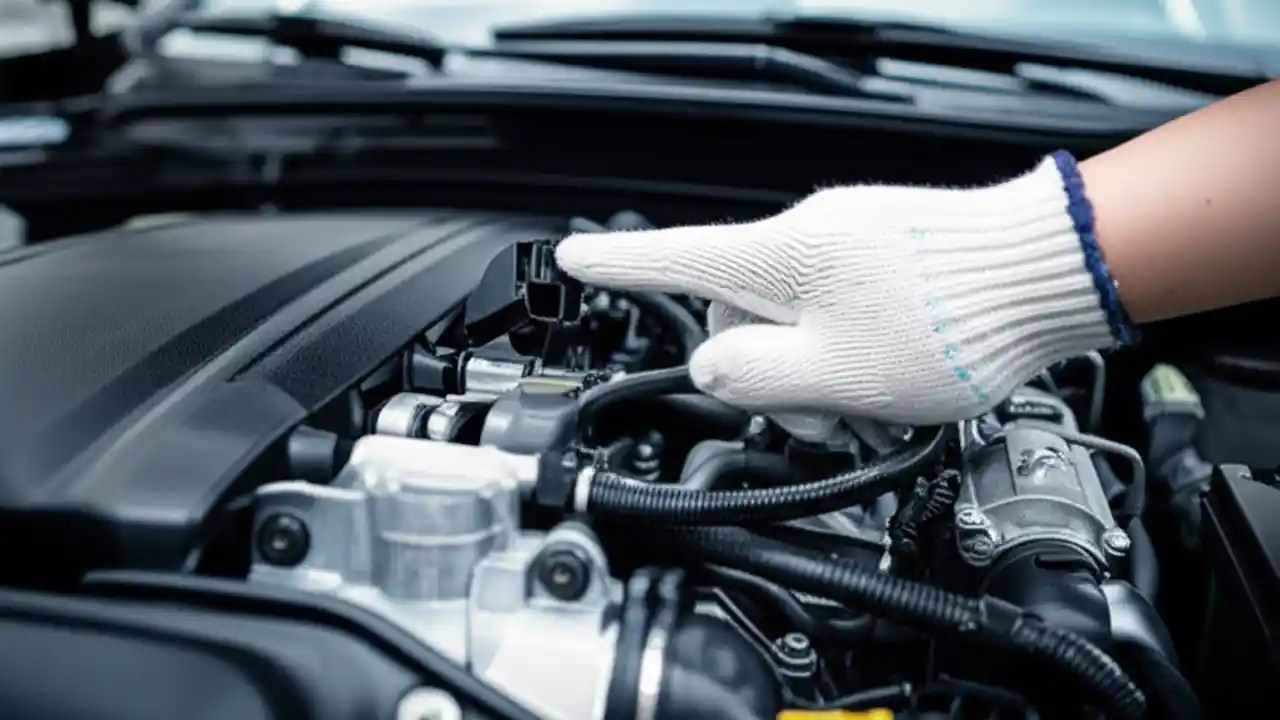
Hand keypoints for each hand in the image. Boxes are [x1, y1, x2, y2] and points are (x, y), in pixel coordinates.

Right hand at [556, 155, 1121, 425]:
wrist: (1053, 272)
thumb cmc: (955, 321)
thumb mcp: (835, 374)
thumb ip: (752, 377)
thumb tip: (711, 370)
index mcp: (779, 260)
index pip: (673, 260)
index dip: (613, 266)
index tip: (569, 260)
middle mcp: (807, 240)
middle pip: (740, 315)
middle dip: (769, 378)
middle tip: (822, 421)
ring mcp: (849, 244)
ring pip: (795, 320)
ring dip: (819, 377)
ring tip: (871, 414)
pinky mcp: (885, 257)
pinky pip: (839, 309)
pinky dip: (851, 356)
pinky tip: (890, 389)